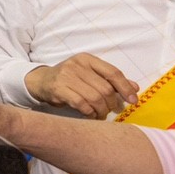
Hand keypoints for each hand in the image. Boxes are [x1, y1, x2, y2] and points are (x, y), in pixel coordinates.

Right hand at [24, 53, 138, 117]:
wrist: (40, 81)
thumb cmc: (69, 79)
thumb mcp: (89, 74)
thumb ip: (110, 80)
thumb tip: (134, 87)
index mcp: (88, 59)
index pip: (113, 73)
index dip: (125, 88)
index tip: (133, 101)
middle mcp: (78, 65)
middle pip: (105, 88)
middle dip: (111, 104)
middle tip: (110, 110)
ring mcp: (67, 76)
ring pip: (94, 98)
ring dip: (101, 110)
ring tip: (100, 114)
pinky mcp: (58, 88)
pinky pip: (81, 104)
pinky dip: (89, 112)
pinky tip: (90, 115)